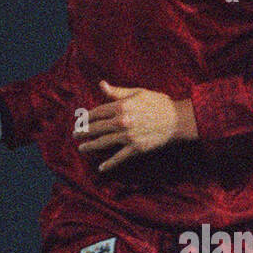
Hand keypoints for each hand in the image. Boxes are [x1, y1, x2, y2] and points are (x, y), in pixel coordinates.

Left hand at [75, 80, 196, 171]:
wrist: (177, 120)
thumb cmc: (158, 103)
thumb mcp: (138, 93)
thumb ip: (117, 92)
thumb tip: (101, 85)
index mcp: (121, 106)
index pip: (98, 112)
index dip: (87, 117)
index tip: (80, 120)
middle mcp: (121, 121)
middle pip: (97, 128)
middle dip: (84, 132)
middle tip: (75, 135)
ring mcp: (128, 136)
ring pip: (103, 143)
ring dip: (90, 146)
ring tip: (81, 148)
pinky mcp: (136, 148)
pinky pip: (119, 157)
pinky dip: (109, 164)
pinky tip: (101, 168)